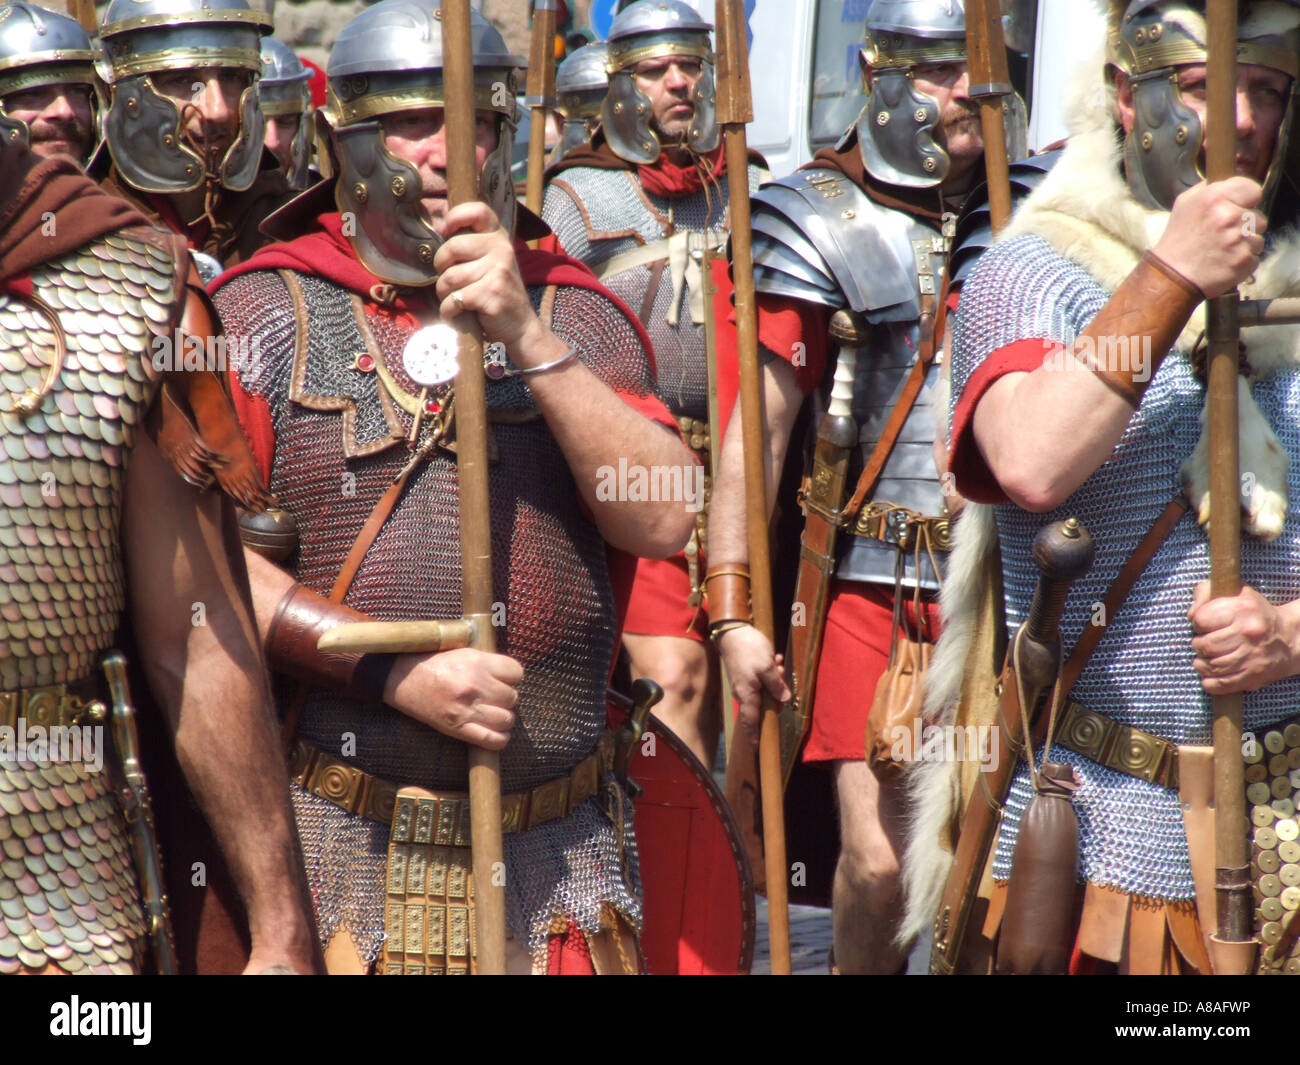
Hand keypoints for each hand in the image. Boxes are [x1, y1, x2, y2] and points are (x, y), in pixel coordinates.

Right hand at [383, 647, 520, 748]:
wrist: (402, 679)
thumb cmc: (434, 663)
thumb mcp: (464, 652)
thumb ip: (489, 662)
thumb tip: (512, 675)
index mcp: (476, 663)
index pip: (516, 672)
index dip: (513, 676)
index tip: (505, 679)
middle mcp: (474, 686)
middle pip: (512, 697)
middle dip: (507, 697)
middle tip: (495, 696)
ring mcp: (466, 710)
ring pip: (507, 719)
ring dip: (504, 717)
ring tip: (494, 713)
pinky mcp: (457, 729)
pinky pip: (492, 740)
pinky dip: (500, 739)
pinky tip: (496, 732)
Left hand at [433, 201, 542, 353]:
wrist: (520, 327)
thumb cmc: (496, 294)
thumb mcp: (492, 263)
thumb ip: (473, 246)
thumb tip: (441, 228)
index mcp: (499, 238)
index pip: (478, 211)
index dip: (455, 217)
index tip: (446, 232)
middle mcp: (502, 250)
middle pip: (451, 247)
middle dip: (440, 267)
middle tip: (449, 281)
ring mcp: (499, 271)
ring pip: (449, 277)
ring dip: (444, 294)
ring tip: (457, 299)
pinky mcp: (493, 293)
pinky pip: (454, 299)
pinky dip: (449, 311)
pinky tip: (460, 313)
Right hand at [716, 624, 790, 748]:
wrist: (733, 632)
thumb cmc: (749, 649)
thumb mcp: (767, 667)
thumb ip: (776, 685)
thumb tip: (783, 700)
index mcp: (747, 694)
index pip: (750, 721)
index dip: (754, 735)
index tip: (757, 748)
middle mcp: (744, 692)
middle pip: (764, 704)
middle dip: (777, 694)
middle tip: (781, 674)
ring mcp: (744, 683)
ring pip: (765, 690)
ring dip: (775, 679)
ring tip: (778, 663)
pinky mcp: (746, 674)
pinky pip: (761, 680)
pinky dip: (770, 672)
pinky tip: (775, 659)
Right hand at [1153, 177, 1265, 298]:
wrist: (1172, 276)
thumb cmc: (1178, 240)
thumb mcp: (1184, 203)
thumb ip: (1209, 187)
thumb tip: (1228, 178)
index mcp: (1214, 198)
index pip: (1253, 189)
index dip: (1246, 199)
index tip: (1238, 207)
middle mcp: (1228, 216)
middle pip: (1258, 216)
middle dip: (1244, 225)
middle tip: (1223, 234)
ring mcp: (1238, 240)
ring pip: (1257, 238)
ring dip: (1244, 244)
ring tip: (1222, 249)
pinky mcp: (1243, 260)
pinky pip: (1254, 257)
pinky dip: (1242, 260)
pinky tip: (1224, 261)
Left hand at [1188, 582, 1299, 693]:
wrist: (1290, 639)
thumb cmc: (1255, 614)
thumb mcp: (1235, 592)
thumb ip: (1207, 592)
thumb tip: (1191, 615)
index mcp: (1243, 609)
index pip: (1201, 620)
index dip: (1197, 623)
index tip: (1204, 625)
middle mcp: (1248, 633)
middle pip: (1204, 645)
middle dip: (1198, 644)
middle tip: (1204, 643)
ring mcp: (1251, 657)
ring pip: (1210, 666)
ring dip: (1202, 663)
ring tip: (1207, 657)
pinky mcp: (1253, 677)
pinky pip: (1220, 684)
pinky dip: (1210, 681)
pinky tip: (1211, 673)